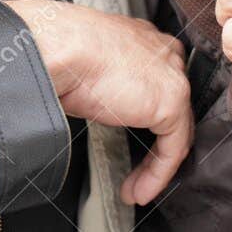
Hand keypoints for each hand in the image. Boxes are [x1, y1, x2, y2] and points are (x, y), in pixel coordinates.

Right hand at [3, 0, 191, 205]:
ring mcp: (172, 75)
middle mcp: (164, 53)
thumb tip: (90, 103)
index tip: (130, 144)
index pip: (158, 84)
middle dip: (155, 147)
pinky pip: (172, 149)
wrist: (57, 46)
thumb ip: (103, 83)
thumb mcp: (86, 66)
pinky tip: (138, 191)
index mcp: (143, 40)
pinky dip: (156, 175)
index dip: (146, 119)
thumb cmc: (59, 49)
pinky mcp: (171, 101)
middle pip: (172, 109)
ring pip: (175, 132)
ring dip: (153, 167)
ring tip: (134, 189)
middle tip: (135, 173)